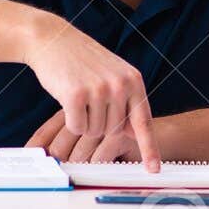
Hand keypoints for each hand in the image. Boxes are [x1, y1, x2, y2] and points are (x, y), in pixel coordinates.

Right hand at [19, 17, 160, 170]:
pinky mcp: (76, 96)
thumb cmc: (82, 60)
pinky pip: (77, 127)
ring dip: (83, 120)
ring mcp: (99, 90)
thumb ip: (127, 102)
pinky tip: (68, 97)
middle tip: (88, 99)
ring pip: (94, 131)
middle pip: (113, 130)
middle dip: (98, 122)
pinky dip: (71, 120)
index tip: (154, 169)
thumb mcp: (113, 75)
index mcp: (134, 80)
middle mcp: (120, 85)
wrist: (53, 39)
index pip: (144, 122)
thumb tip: (133, 133)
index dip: (150, 148)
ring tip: (79, 94)